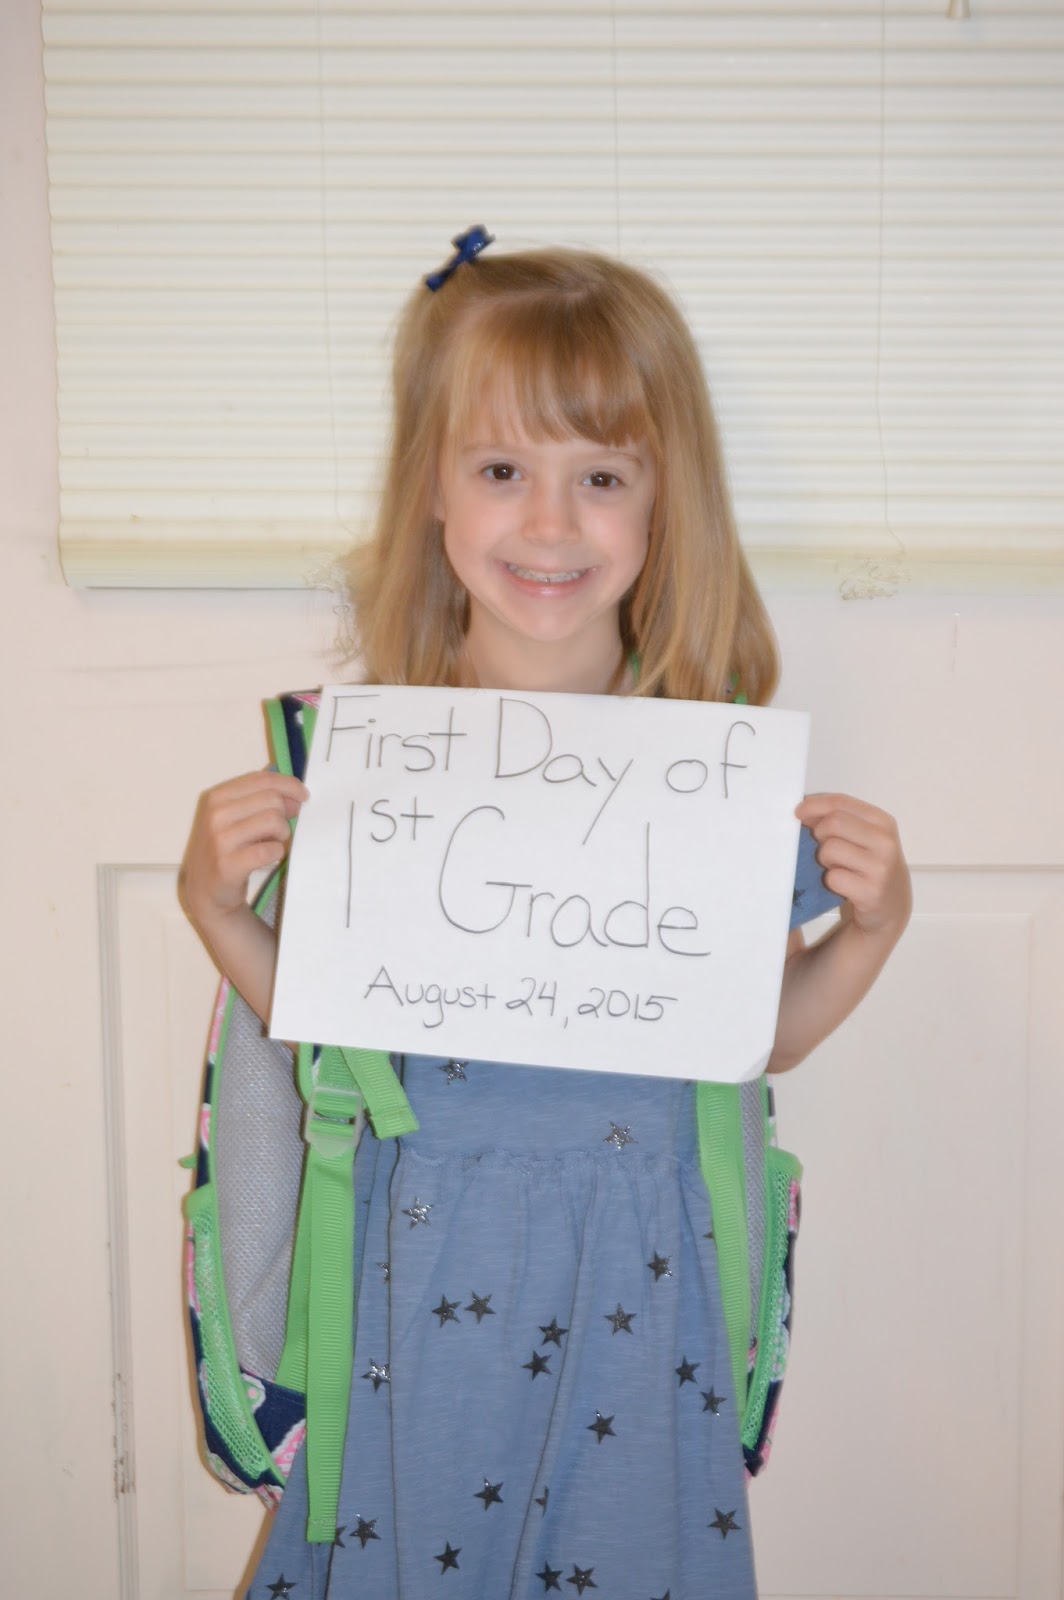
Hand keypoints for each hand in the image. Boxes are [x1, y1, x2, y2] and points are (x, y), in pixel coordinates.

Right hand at [179, 770, 307, 934]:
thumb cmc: (226, 849)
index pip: (263, 779)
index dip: (289, 785)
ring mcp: (220, 840)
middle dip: (286, 813)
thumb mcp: (234, 817)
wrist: (206, 891)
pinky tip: (269, 856)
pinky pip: (270, 850)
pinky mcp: (229, 865)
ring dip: (282, 834)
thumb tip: (294, 791)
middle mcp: (216, 815)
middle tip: (282, 829)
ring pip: (274, 822)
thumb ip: (259, 799)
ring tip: (273, 843)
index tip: (303, 796)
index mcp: (217, 797)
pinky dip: (276, 852)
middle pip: (272, 799)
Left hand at [796, 792, 910, 941]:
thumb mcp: (864, 837)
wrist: (892, 906)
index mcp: (882, 821)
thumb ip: (840, 820)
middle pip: (833, 823)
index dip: (814, 806)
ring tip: (836, 867)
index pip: (840, 802)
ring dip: (824, 859)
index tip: (798, 813)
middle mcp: (884, 841)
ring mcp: (880, 867)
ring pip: (830, 849)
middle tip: (825, 849)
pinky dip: (831, 881)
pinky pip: (833, 877)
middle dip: (819, 835)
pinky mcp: (871, 892)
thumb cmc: (871, 866)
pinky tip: (843, 884)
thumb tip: (803, 812)